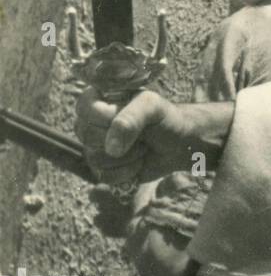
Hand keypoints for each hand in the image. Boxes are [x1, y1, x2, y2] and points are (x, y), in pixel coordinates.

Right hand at [76, 88, 206, 184]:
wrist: (180, 144)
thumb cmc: (165, 120)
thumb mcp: (152, 107)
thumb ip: (130, 118)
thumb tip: (111, 148)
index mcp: (99, 100)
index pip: (85, 109)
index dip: (107, 118)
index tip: (133, 119)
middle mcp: (91, 123)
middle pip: (87, 136)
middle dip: (122, 140)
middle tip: (142, 135)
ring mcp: (95, 146)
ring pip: (95, 159)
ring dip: (127, 158)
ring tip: (142, 148)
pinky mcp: (103, 167)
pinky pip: (103, 176)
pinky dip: (127, 172)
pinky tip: (139, 162)